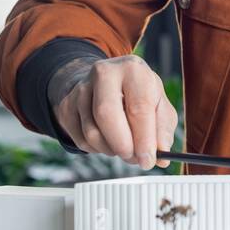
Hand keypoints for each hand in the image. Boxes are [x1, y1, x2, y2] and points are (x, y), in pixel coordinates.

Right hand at [49, 55, 177, 169]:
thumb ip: (163, 129)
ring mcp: (81, 88)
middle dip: (122, 145)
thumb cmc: (138, 94)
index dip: (144, 139)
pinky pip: (81, 140)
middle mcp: (104, 73)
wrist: (107, 81)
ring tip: (125, 147)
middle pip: (106, 115)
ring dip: (111, 150)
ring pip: (92, 132)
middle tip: (134, 159)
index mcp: (133, 70)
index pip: (138, 107)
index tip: (149, 160)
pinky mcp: (67, 105)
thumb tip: (161, 156)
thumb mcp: (159, 103)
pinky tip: (108, 141)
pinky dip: (98, 150)